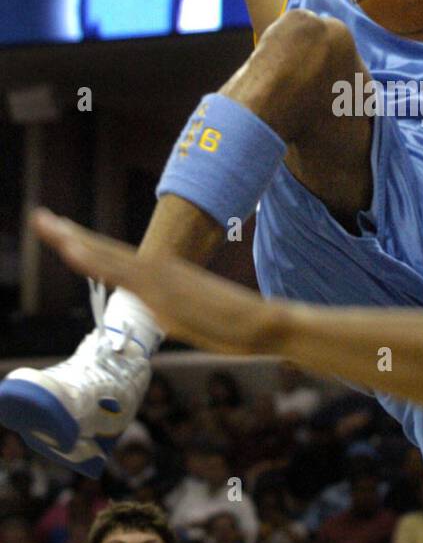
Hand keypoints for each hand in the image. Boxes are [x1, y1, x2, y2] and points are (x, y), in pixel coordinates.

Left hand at [31, 209, 279, 355]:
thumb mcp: (191, 318)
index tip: (61, 233)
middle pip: (105, 252)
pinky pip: (121, 275)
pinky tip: (72, 251)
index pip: (114, 260)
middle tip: (39, 218)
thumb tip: (158, 316)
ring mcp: (160, 282)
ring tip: (46, 226)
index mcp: (162, 278)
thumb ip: (169, 312)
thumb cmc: (237, 324)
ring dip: (74, 242)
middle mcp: (158, 274)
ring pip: (107, 258)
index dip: (86, 246)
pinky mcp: (164, 294)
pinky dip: (93, 261)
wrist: (264, 323)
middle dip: (69, 235)